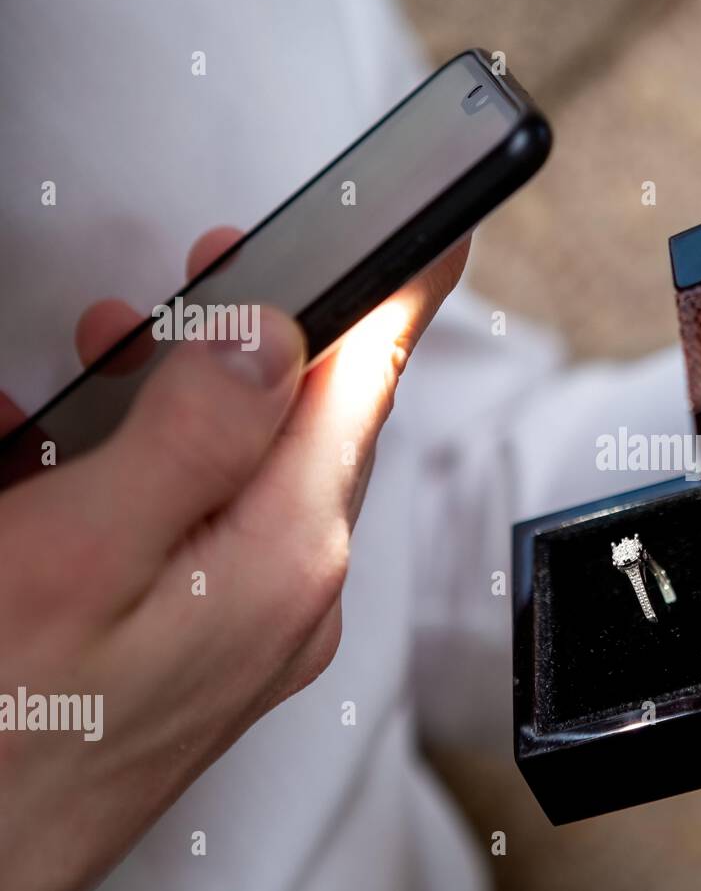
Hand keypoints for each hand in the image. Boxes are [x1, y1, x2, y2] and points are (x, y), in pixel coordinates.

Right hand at [0, 226, 465, 890]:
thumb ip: (192, 439)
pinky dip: (159, 476)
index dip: (398, 298)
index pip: (366, 390)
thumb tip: (273, 341)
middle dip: (271, 337)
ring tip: (121, 352)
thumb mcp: (80, 553)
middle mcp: (291, 598)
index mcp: (284, 560)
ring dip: (196, 400)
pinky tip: (84, 461)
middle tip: (220, 268)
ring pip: (254, 475)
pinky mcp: (208, 654)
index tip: (429, 236)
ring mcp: (254, 633)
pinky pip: (208, 532)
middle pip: (314, 428)